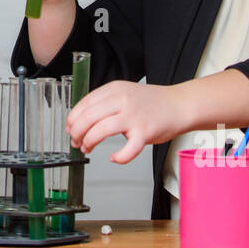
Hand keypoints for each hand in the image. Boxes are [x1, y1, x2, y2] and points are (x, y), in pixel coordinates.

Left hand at [66, 80, 184, 164]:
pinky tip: (115, 157)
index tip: (70, 129)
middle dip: (76, 133)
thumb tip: (79, 121)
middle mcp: (122, 100)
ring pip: (100, 131)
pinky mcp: (145, 132)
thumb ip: (104, 104)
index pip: (84, 104)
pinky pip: (127, 150)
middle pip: (87, 118)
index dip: (72, 119)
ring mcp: (133, 116)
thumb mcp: (124, 94)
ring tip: (88, 148)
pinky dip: (118, 157)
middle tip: (76, 142)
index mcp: (114, 89)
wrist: (178, 105)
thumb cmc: (151, 103)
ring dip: (89, 142)